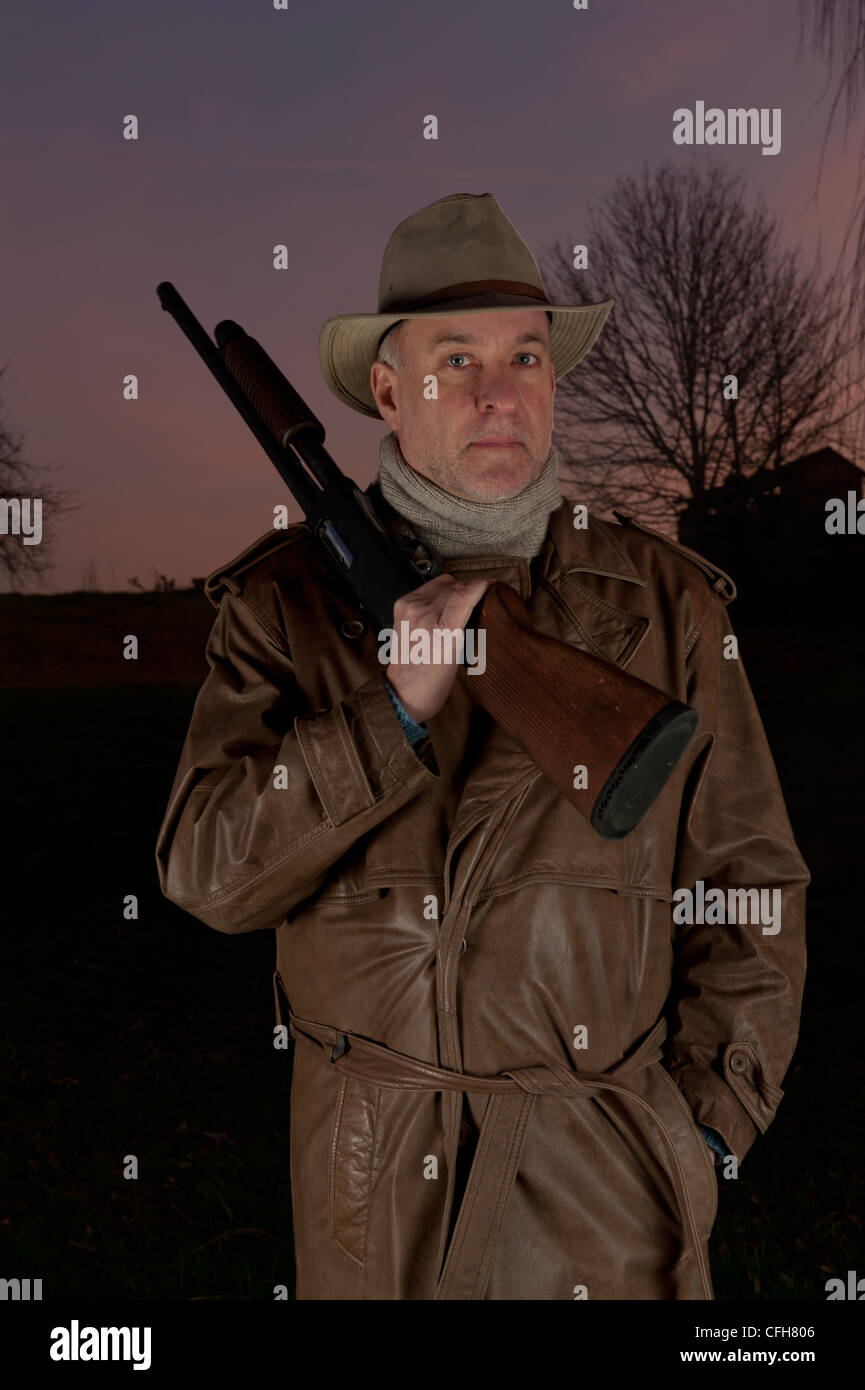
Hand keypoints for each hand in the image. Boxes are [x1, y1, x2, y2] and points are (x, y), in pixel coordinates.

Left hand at [384, 573, 489, 723]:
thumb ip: (466, 623)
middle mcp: (423, 616)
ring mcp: (410, 608)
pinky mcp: (401, 605)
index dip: (481, 585)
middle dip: (469, 591)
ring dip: (454, 591)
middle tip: (477, 601)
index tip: (493, 584)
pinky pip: (428, 587)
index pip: (463, 595)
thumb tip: (477, 599)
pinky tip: (442, 605)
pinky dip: (439, 592)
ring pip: (443, 584)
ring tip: (458, 606)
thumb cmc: (436, 679)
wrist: (404, 690)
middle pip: (455, 587)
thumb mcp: (459, 654)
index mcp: (442, 633)